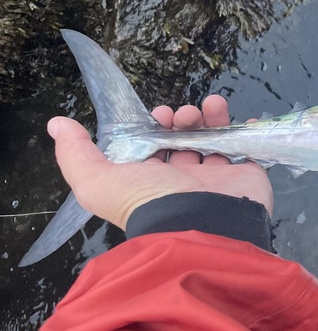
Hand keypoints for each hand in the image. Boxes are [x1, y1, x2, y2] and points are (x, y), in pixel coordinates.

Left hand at [47, 95, 272, 229]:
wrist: (203, 224)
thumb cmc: (150, 203)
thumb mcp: (98, 182)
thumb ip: (75, 154)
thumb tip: (57, 124)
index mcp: (152, 183)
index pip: (153, 149)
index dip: (154, 127)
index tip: (158, 115)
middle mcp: (184, 182)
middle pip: (184, 142)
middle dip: (183, 119)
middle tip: (183, 115)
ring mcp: (217, 180)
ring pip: (214, 141)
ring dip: (212, 117)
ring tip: (212, 106)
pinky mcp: (246, 178)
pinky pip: (246, 149)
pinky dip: (245, 131)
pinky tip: (242, 119)